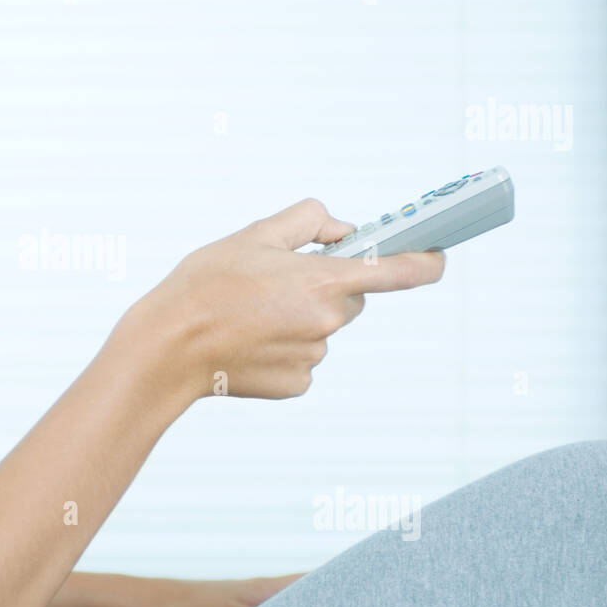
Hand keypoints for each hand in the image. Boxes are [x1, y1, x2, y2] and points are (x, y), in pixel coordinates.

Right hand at [140, 198, 445, 402]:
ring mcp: (313, 357)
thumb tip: (343, 231)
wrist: (167, 349)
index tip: (438, 255)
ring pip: (321, 330)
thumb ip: (308, 221)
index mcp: (323, 281)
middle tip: (276, 282)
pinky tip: (249, 343)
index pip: (399, 271)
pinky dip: (282, 350)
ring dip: (297, 319)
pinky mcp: (296, 385)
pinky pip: (302, 361)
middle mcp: (327, 322)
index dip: (426, 261)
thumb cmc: (205, 286)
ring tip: (248, 315)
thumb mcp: (254, 234)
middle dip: (324, 287)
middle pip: (349, 299)